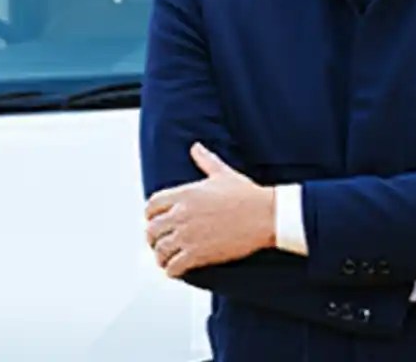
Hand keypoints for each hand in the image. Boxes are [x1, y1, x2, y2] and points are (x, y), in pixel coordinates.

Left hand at [144, 143, 274, 277]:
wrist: (265, 216)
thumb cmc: (247, 194)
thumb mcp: (223, 173)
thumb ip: (205, 160)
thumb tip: (196, 146)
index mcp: (184, 194)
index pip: (152, 205)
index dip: (150, 215)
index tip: (154, 220)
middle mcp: (181, 214)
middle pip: (151, 229)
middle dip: (152, 238)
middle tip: (157, 243)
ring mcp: (188, 235)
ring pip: (160, 250)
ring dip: (161, 256)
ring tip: (165, 260)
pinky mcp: (198, 254)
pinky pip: (174, 267)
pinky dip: (172, 270)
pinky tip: (176, 270)